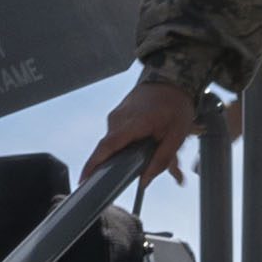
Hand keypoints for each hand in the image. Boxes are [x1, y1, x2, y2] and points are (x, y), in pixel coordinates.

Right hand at [89, 80, 205, 194]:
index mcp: (133, 122)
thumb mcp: (177, 135)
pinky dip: (129, 144)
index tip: (84, 180)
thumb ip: (161, 160)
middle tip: (138, 169)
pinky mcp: (117, 117)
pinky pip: (117, 137)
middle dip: (121, 165)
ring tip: (152, 147)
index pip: (107, 146)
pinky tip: (146, 141)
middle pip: (110, 150)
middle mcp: (118, 118)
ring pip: (115, 145)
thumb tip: (144, 181)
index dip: (93, 164)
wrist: (171, 80)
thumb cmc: (176, 104)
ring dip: (128, 153)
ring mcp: (115, 116)